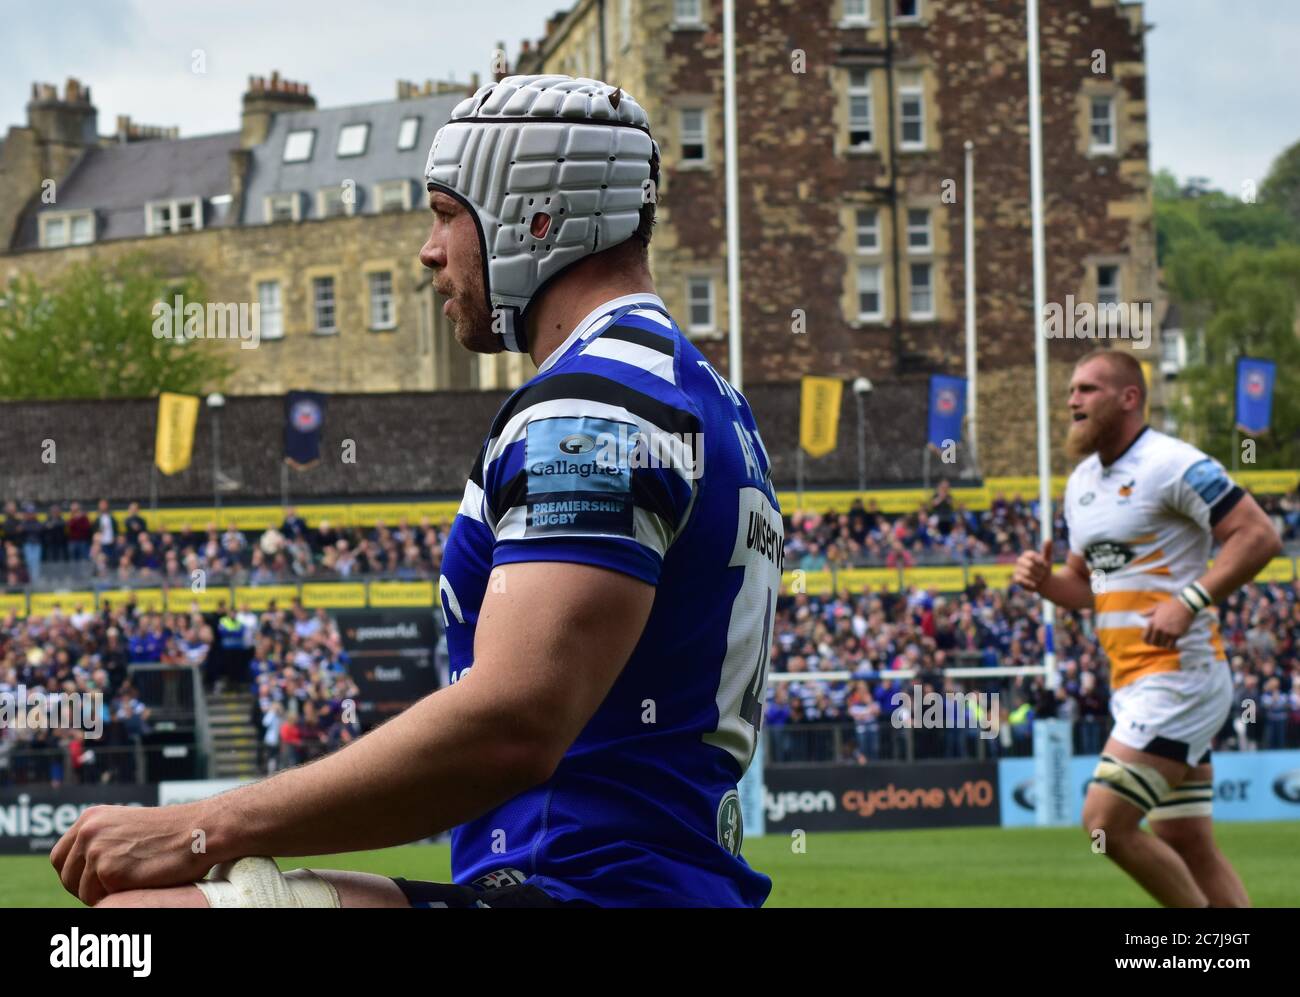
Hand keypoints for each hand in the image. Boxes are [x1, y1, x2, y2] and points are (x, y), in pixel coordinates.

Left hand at [49, 801, 217, 906]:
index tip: (92, 881)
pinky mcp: (110, 871)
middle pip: (67, 877)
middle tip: (114, 888)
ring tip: (134, 882)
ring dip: (105, 895)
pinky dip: (121, 896)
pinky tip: (141, 882)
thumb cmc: (171, 833)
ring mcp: (97, 850)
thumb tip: (81, 870)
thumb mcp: (126, 827)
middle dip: (86, 888)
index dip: (74, 873)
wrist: (199, 831)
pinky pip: (104, 898)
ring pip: (84, 892)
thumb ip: (101, 840)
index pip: (60, 857)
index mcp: (91, 818)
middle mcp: (88, 831)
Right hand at [1012, 540, 1053, 592]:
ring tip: (1040, 579)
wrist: (1043, 582)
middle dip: (1039, 571)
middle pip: (1030, 565)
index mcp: (1026, 554)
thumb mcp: (1048, 559)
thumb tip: (1048, 539)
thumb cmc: (1045, 569)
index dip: (1039, 561)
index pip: (1031, 555)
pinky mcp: (1016, 579)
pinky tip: (1035, 584)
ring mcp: (1017, 569)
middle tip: (1043, 574)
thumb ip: (1047, 549)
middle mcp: (1020, 561)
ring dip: (1037, 578)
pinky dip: (1030, 583)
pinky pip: (1022, 580)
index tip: (1044, 565)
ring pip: (1027, 574)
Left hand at [1140, 598, 1194, 648]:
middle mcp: (1158, 628)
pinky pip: (1170, 646)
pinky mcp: (1176, 635)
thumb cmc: (1171, 606)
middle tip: (1158, 642)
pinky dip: (1170, 646)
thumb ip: (1148, 612)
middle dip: (1155, 643)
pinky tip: (1171, 643)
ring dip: (1163, 644)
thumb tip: (1140, 615)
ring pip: (1162, 645)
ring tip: (1165, 642)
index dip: (1146, 641)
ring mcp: (1167, 632)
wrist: (1185, 606)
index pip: (1145, 637)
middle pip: (1153, 642)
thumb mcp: (1157, 607)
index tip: (1148, 641)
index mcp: (1152, 622)